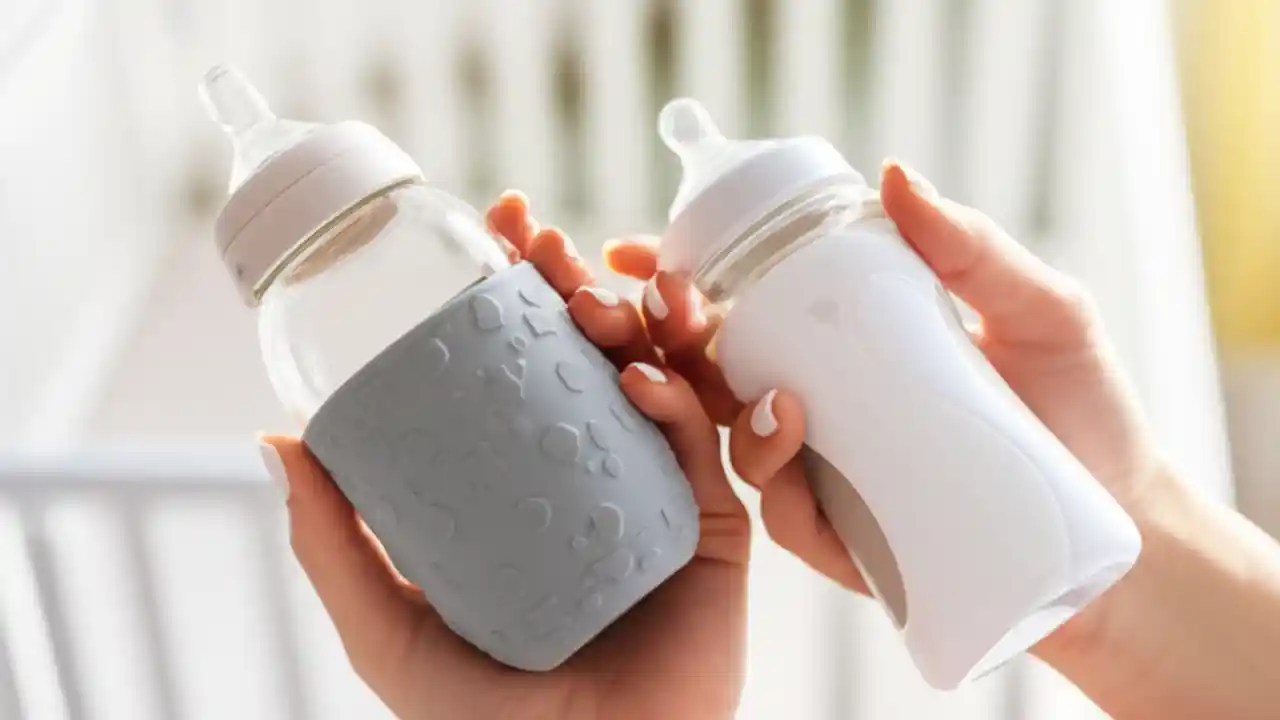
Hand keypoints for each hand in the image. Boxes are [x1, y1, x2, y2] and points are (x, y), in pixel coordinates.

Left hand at [260, 192, 768, 719]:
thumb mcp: (392, 632)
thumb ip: (335, 546)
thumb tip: (276, 439)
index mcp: (520, 486)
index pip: (515, 368)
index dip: (507, 294)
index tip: (489, 234)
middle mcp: (586, 475)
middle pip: (586, 353)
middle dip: (568, 280)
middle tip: (536, 239)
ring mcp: (649, 494)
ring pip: (650, 378)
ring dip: (627, 317)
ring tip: (588, 297)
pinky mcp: (708, 525)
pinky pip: (699, 445)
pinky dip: (674, 400)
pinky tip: (636, 377)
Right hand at [603, 160, 1174, 648]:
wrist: (1118, 533)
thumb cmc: (1082, 412)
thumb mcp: (1039, 313)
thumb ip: (974, 249)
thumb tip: (895, 172)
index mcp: (842, 347)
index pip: (740, 307)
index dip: (673, 281)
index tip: (630, 254)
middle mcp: (818, 410)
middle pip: (711, 372)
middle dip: (665, 339)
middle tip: (673, 306)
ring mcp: (826, 476)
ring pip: (734, 443)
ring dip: (716, 406)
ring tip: (771, 388)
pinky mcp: (845, 542)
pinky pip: (785, 516)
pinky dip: (775, 477)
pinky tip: (792, 434)